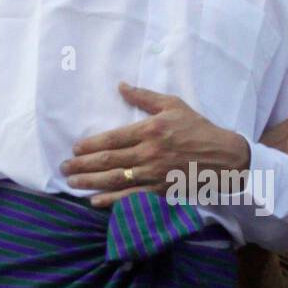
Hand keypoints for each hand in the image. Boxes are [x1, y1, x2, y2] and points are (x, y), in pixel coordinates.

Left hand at [60, 81, 249, 206]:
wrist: (223, 157)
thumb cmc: (198, 128)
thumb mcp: (173, 105)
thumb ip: (145, 97)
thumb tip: (121, 85)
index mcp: (150, 130)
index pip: (112, 139)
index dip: (90, 145)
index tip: (75, 149)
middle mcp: (148, 153)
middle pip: (108, 160)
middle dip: (82, 165)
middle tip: (64, 168)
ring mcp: (153, 174)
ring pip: (114, 179)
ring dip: (90, 182)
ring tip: (72, 183)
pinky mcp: (159, 190)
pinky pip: (130, 197)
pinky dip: (110, 200)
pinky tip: (95, 201)